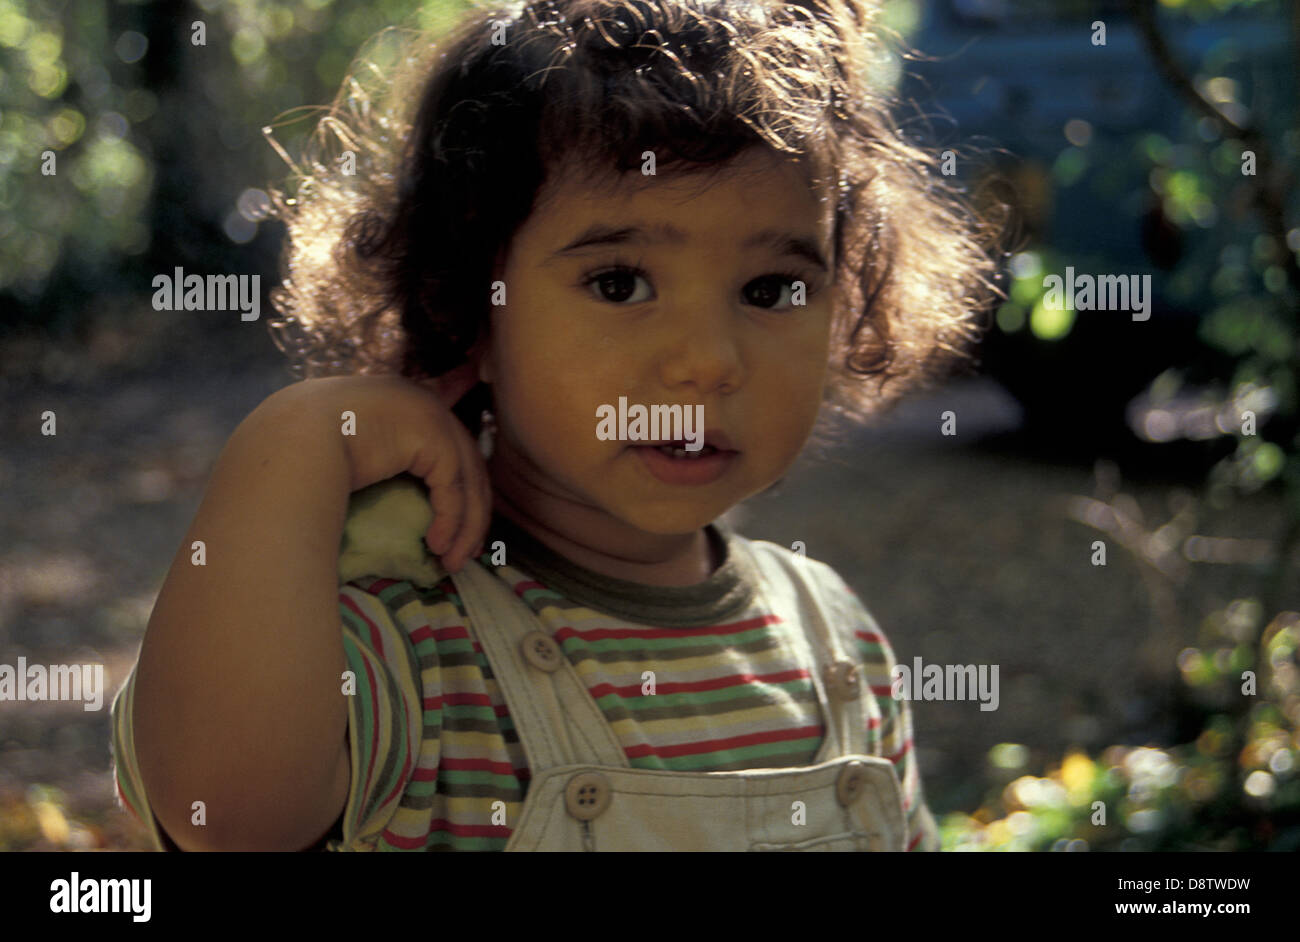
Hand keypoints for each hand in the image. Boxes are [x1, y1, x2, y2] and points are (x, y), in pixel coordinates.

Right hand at [270, 363, 489, 571]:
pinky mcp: (433, 434)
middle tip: (463, 553)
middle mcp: (421, 400)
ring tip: (452, 561)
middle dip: (470, 513)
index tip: (458, 526)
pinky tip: (437, 546)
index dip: (458, 486)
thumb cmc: (302, 453)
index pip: (445, 444)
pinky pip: (453, 486)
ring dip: (464, 527)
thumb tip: (392, 498)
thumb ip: (378, 459)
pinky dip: (452, 521)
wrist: (289, 439)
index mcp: (401, 400)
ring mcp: (430, 412)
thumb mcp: (346, 450)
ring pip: (466, 478)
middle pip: (464, 464)